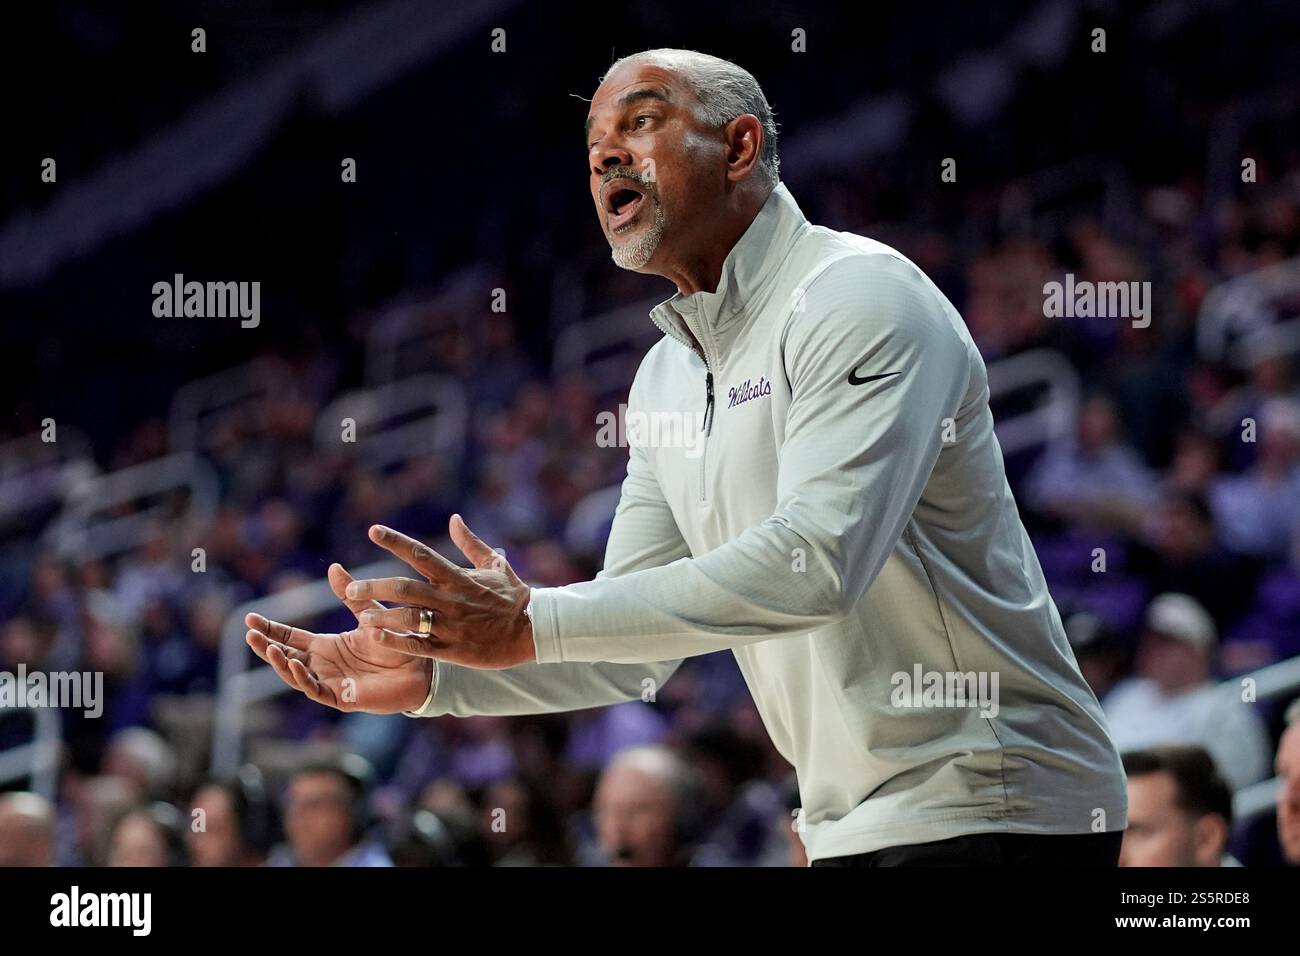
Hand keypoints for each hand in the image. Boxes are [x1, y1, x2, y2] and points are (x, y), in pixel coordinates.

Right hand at [244, 563, 433, 713]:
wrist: (422, 667)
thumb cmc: (396, 643)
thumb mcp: (369, 614)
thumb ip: (350, 595)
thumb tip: (333, 567)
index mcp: (326, 646)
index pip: (290, 637)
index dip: (270, 629)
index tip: (250, 618)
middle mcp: (323, 665)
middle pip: (285, 656)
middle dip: (266, 646)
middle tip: (249, 634)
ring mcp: (330, 682)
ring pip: (295, 675)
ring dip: (279, 662)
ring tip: (267, 647)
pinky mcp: (342, 697)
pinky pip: (316, 689)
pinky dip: (303, 678)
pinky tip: (294, 663)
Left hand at [346, 514, 535, 668]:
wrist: (534, 629)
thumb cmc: (513, 595)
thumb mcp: (495, 564)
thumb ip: (470, 543)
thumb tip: (454, 518)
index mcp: (457, 577)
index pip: (421, 554)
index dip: (396, 542)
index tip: (373, 531)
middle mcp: (450, 599)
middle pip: (405, 589)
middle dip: (376, 587)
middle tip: (351, 589)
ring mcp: (451, 625)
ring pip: (409, 618)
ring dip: (382, 616)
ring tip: (360, 616)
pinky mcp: (453, 650)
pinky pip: (419, 645)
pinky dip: (397, 641)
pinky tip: (377, 638)